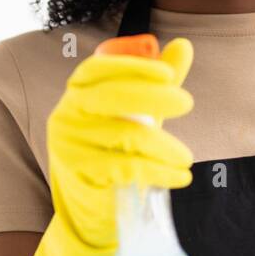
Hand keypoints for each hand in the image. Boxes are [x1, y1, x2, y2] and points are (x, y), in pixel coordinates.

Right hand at [32, 36, 195, 255]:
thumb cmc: (115, 151)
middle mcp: (66, 113)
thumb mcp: (137, 113)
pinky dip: (160, 171)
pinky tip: (180, 176)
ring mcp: (68, 145)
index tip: (168, 72)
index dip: (133, 63)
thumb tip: (184, 44)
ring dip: (165, 146)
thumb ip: (158, 81)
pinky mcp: (78, 176)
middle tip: (188, 103)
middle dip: (154, 95)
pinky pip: (127, 168)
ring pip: (126, 135)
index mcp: (77, 92)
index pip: (98, 66)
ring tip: (186, 157)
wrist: (89, 211)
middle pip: (112, 95)